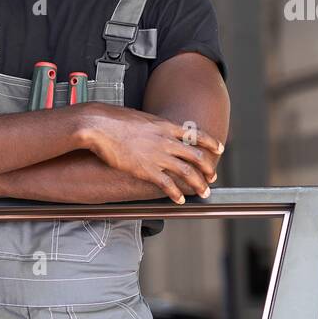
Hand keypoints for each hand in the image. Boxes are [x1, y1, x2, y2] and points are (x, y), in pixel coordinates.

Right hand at [77, 103, 221, 203]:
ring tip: (204, 192)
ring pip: (187, 172)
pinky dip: (176, 193)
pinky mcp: (146, 169)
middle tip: (213, 176)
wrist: (98, 125)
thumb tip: (155, 132)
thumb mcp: (140, 119)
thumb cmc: (113, 120)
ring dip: (199, 184)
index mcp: (165, 126)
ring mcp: (157, 155)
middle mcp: (166, 140)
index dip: (210, 142)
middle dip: (208, 168)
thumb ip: (152, 127)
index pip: (196, 134)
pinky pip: (167, 184)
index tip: (219, 148)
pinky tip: (180, 199)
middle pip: (197, 156)